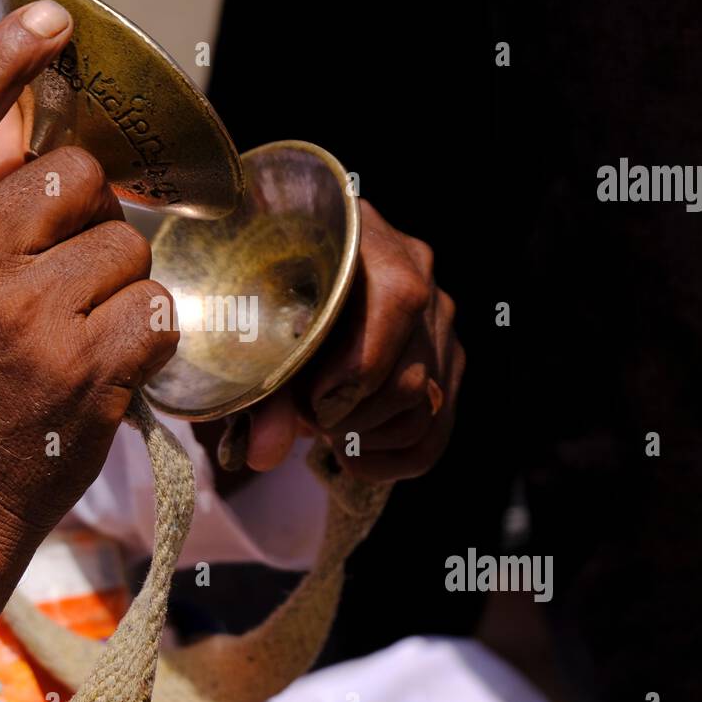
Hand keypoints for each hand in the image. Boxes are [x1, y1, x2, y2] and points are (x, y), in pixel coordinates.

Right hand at [0, 0, 177, 666]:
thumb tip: (30, 119)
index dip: (2, 53)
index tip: (48, 19)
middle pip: (80, 176)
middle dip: (94, 217)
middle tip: (69, 275)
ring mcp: (21, 314)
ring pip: (127, 242)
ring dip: (120, 284)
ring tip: (77, 334)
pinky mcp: (81, 365)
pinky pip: (156, 304)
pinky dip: (148, 334)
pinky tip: (108, 365)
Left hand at [238, 200, 463, 483]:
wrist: (287, 269)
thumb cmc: (267, 294)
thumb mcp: (255, 331)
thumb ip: (263, 390)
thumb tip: (266, 453)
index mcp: (371, 243)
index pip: (395, 309)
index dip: (349, 376)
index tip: (307, 401)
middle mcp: (420, 275)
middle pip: (409, 380)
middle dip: (352, 418)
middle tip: (309, 416)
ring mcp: (440, 320)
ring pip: (426, 410)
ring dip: (369, 437)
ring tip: (327, 425)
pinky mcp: (446, 358)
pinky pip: (437, 430)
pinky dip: (393, 458)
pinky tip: (353, 452)